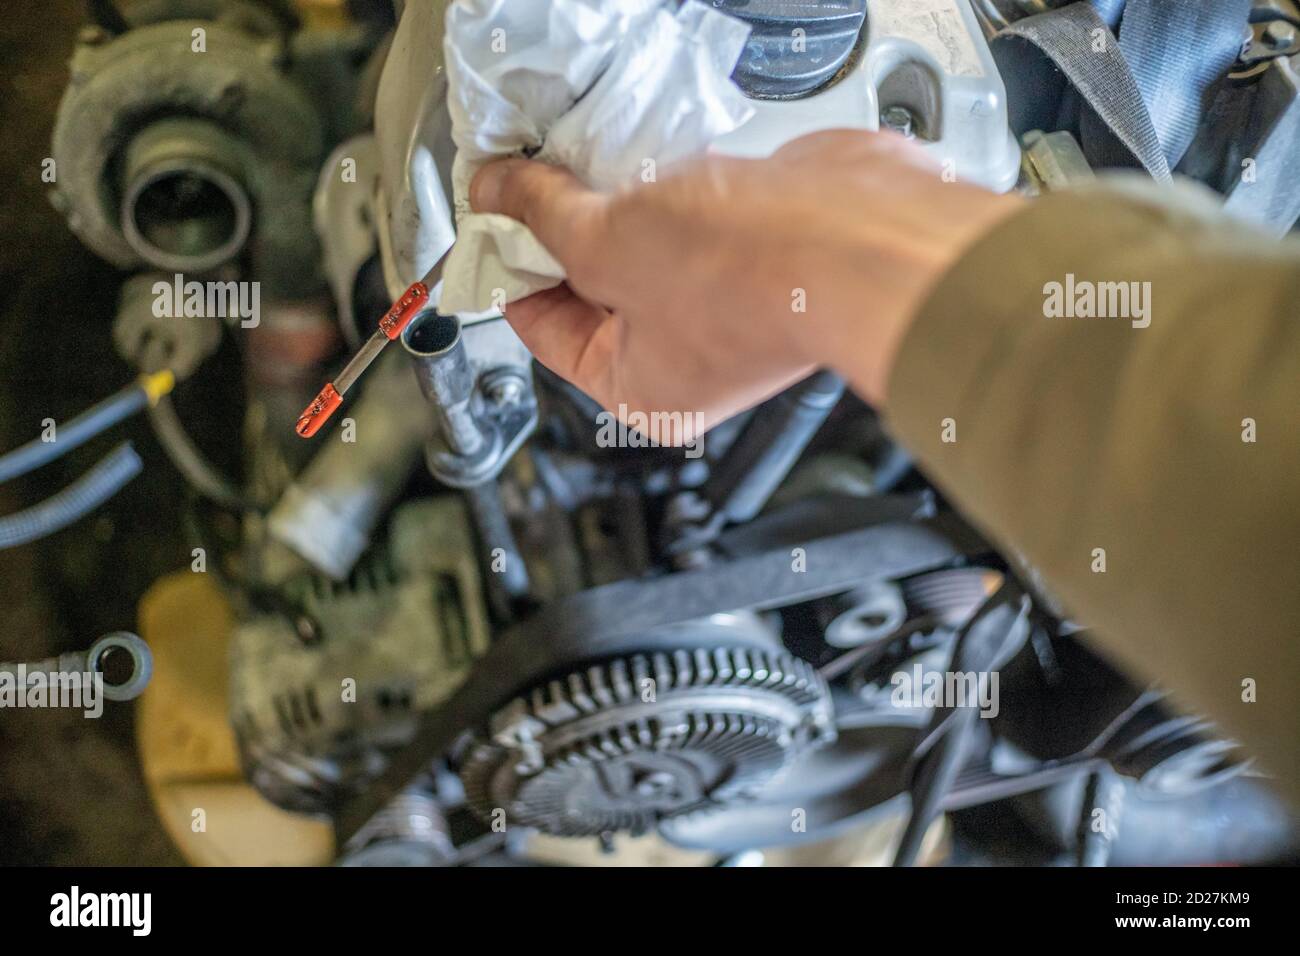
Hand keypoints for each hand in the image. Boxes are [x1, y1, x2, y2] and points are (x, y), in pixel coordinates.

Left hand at [471, 129, 1021, 434]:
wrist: (856, 236)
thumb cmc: (747, 279)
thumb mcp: (604, 242)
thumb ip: (541, 213)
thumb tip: (497, 192)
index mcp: (636, 389)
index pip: (541, 328)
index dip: (505, 264)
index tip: (485, 213)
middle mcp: (681, 359)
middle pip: (589, 287)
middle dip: (558, 229)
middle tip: (529, 175)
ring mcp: (721, 305)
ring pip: (639, 247)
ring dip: (612, 204)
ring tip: (588, 163)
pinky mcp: (754, 254)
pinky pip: (687, 221)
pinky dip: (663, 190)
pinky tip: (648, 161)